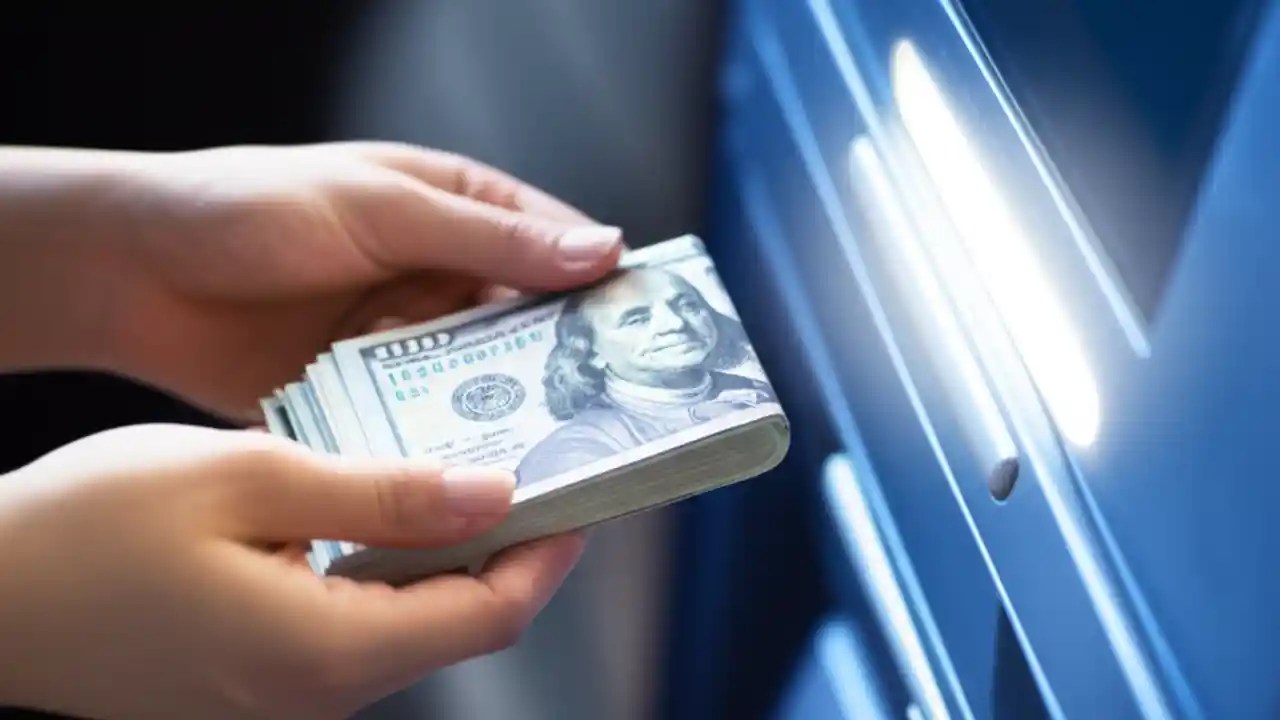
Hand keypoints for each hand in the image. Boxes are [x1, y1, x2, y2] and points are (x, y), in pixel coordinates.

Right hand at [0, 424, 582, 719]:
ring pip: (407, 626)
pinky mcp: (254, 680)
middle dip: (507, 549)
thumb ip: (379, 493)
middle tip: (532, 465)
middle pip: (457, 624)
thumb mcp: (247, 478)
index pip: (490, 615)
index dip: (548, 553)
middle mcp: (318, 694)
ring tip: (465, 472)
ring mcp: (283, 696)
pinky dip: (388, 571)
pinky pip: (353, 628)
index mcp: (327, 651)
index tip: (582, 490)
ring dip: (446, 556)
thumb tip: (491, 495)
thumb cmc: (91, 527)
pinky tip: (381, 510)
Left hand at [37, 142, 622, 420]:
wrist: (131, 275)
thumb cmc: (249, 209)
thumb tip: (604, 251)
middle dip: (572, 369)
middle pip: (533, 328)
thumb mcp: (379, 208)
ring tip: (562, 458)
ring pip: (486, 386)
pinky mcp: (368, 397)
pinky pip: (427, 427)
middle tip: (623, 417)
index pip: (559, 251)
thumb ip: (487, 238)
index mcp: (457, 213)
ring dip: (515, 416)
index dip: (609, 294)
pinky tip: (479, 480)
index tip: (658, 341)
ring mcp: (407, 343)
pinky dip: (452, 449)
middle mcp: (443, 280)